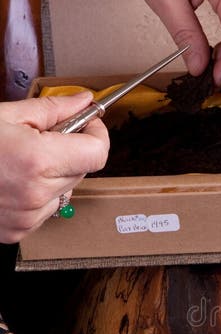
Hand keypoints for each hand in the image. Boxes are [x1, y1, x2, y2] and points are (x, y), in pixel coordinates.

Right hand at [0, 92, 108, 242]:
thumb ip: (53, 110)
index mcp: (37, 161)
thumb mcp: (6, 116)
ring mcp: (27, 217)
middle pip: (83, 170)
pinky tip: (12, 181)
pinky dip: (38, 195)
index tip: (88, 124)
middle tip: (44, 138)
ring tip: (20, 162)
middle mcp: (36, 194)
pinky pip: (46, 210)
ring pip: (65, 191)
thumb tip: (83, 101)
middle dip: (71, 151)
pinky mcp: (18, 232)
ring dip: (54, 175)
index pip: (98, 153)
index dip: (97, 134)